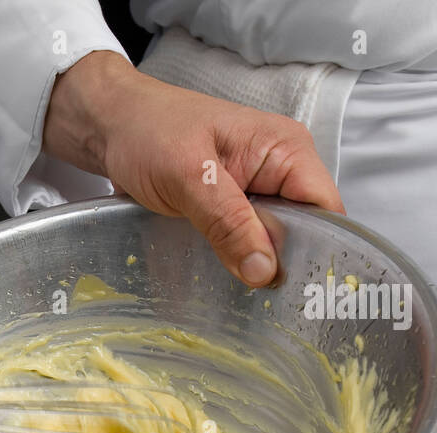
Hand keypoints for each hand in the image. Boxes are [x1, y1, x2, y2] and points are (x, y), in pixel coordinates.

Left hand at [44, 51, 344, 286]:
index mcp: (287, 150)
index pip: (326, 210)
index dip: (318, 251)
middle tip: (262, 303)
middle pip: (305, 231)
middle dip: (285, 265)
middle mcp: (281, 170)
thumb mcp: (188, 178)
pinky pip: (247, 240)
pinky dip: (237, 260)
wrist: (109, 124)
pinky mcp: (232, 207)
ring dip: (257, 266)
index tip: (296, 291)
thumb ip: (228, 223)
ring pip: (275, 241)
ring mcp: (257, 190)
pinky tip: (222, 281)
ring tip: (240, 298)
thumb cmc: (147, 132)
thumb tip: (266, 272)